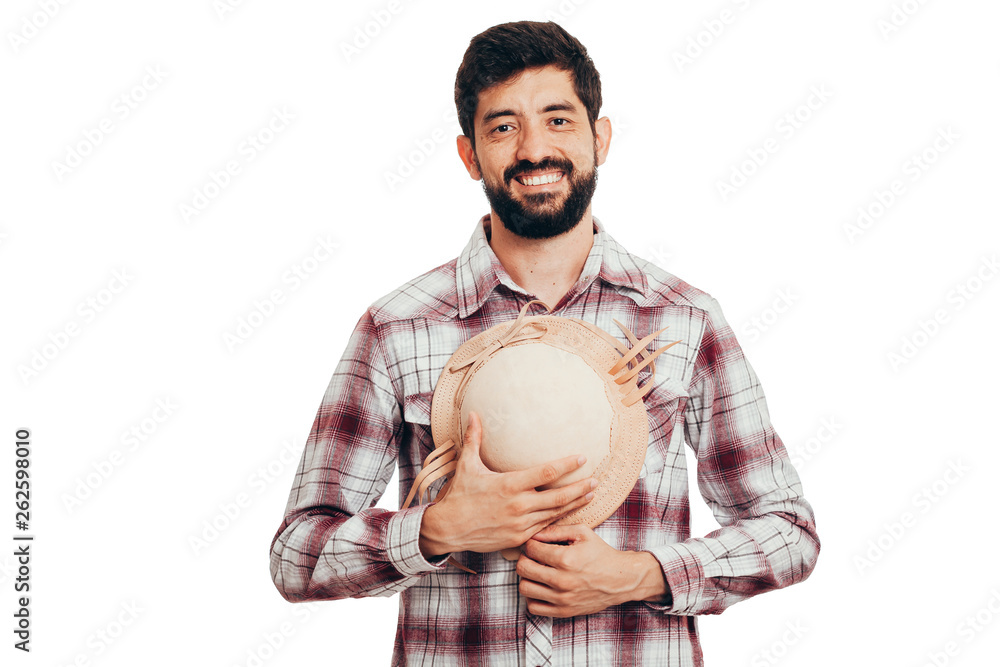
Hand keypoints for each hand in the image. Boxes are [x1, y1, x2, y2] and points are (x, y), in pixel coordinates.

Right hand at [419, 411, 596, 557]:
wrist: (448, 528)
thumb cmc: (459, 495)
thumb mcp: (466, 465)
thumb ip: (474, 439)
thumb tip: (473, 413)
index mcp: (509, 485)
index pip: (546, 472)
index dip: (567, 465)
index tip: (582, 457)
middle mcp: (518, 505)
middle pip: (558, 496)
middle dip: (580, 488)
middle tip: (596, 480)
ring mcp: (520, 524)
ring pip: (555, 513)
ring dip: (575, 504)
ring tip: (591, 495)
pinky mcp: (518, 538)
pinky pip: (544, 528)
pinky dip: (559, 519)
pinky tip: (570, 512)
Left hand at [516, 524, 667, 617]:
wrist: (621, 579)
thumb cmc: (601, 553)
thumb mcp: (582, 533)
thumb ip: (556, 531)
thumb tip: (534, 534)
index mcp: (565, 559)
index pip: (530, 549)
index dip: (530, 543)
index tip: (535, 543)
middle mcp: (561, 580)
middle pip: (523, 568)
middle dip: (524, 559)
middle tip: (533, 557)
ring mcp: (562, 598)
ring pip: (524, 588)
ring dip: (527, 578)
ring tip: (537, 572)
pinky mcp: (563, 611)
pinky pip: (533, 607)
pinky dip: (533, 597)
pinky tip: (542, 587)